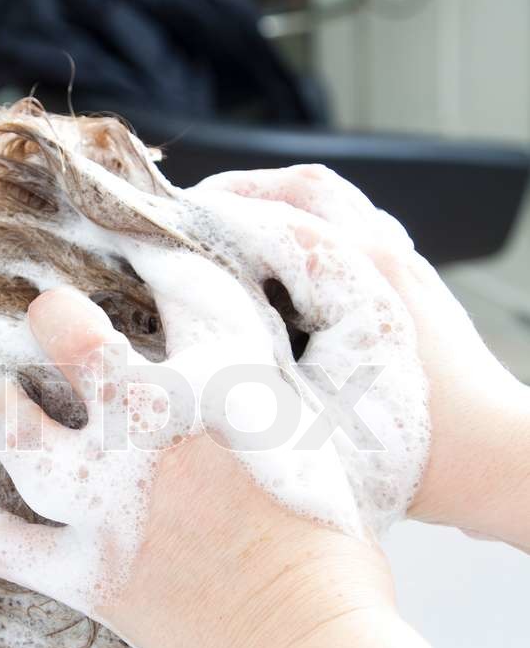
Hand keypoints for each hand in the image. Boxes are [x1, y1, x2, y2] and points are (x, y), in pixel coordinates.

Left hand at [0, 285, 467, 647]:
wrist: (308, 645)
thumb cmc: (333, 552)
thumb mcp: (317, 447)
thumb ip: (268, 400)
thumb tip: (246, 376)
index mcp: (216, 386)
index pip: (180, 289)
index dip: (154, 257)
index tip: (138, 247)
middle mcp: (145, 428)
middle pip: (69, 335)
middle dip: (52, 316)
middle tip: (47, 316)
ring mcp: (105, 499)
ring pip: (17, 435)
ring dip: (1, 411)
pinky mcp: (84, 571)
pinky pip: (3, 546)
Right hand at [194, 164, 529, 548]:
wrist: (504, 460)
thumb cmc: (425, 453)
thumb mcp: (315, 420)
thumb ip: (250, 371)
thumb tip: (187, 340)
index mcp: (363, 275)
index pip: (268, 219)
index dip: (202, 223)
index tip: (152, 233)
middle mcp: (386, 253)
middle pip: (301, 187)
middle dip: (234, 196)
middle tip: (180, 219)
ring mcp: (404, 262)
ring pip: (328, 199)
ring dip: (271, 205)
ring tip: (217, 233)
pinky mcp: (410, 281)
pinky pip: (348, 226)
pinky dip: (303, 228)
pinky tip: (273, 267)